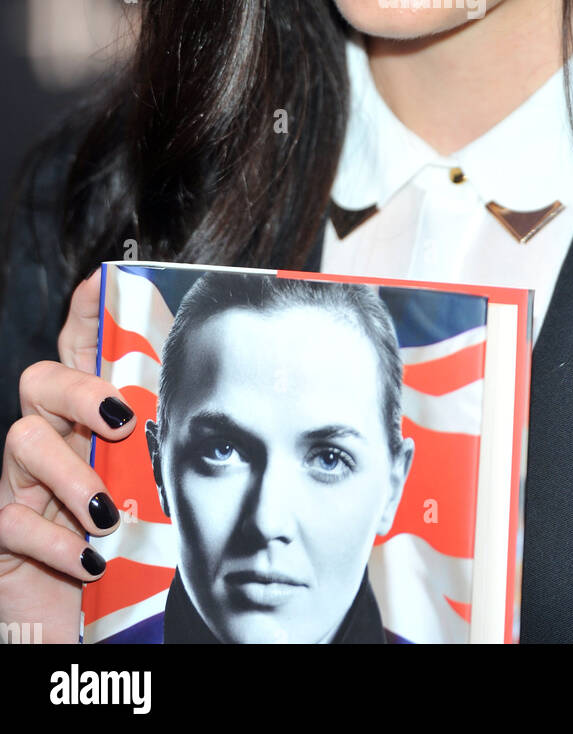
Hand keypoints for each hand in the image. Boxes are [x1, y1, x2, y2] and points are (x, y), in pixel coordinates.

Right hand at [0, 270, 135, 642]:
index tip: (100, 283)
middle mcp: (49, 440)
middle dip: (79, 390)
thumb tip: (213, 405)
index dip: (85, 315)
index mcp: (87, 422)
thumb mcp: (151, 493)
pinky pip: (10, 520)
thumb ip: (163, 451)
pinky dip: (53, 539)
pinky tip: (86, 560)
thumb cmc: (129, 553)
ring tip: (105, 515)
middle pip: (41, 380)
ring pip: (23, 442)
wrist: (88, 629)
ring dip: (69, 475)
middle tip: (120, 421)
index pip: (81, 354)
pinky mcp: (2, 535)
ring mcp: (19, 485)